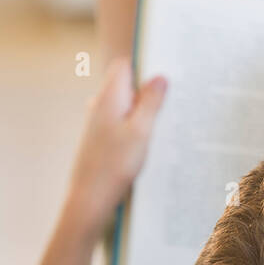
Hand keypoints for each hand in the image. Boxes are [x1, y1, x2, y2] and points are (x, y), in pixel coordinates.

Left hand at [65, 58, 167, 232]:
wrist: (89, 199)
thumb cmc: (114, 166)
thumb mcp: (141, 131)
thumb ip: (150, 102)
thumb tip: (160, 77)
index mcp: (109, 97)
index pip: (125, 65)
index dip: (145, 64)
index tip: (168, 70)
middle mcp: (101, 105)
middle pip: (128, 84)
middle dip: (150, 89)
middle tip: (174, 98)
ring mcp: (99, 122)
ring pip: (127, 105)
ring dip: (145, 110)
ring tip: (166, 122)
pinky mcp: (102, 138)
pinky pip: (123, 121)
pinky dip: (138, 125)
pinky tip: (152, 140)